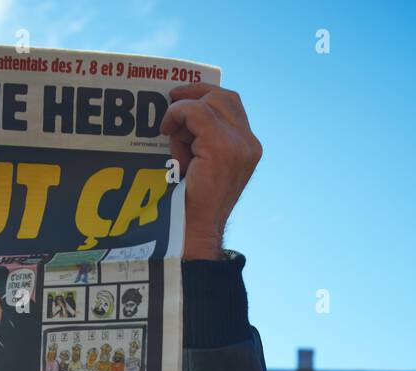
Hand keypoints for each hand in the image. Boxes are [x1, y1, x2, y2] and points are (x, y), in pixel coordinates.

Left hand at [162, 83, 261, 259]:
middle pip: (222, 97)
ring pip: (207, 103)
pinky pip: (195, 112)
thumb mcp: (203, 162)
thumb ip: (203, 137)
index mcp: (249, 147)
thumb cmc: (192, 202)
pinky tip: (166, 132)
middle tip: (169, 105)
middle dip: (192, 97)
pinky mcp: (222, 147)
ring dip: (183, 115)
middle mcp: (249, 144)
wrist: (195, 231)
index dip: (205, 94)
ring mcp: (238, 145)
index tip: (180, 98)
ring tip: (172, 138)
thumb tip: (181, 109)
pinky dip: (177, 116)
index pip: (232, 104)